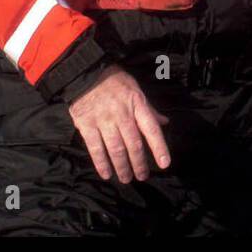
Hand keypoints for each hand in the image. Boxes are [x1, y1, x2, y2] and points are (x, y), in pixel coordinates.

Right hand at [68, 65, 170, 182]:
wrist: (87, 73)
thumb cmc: (115, 81)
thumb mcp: (136, 90)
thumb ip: (149, 109)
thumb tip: (164, 122)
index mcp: (137, 104)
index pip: (151, 129)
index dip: (159, 147)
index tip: (165, 164)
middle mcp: (122, 114)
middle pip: (133, 143)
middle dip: (139, 163)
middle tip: (143, 177)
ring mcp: (103, 120)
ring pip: (116, 149)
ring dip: (122, 166)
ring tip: (126, 179)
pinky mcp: (86, 125)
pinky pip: (95, 148)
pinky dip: (101, 163)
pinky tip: (106, 174)